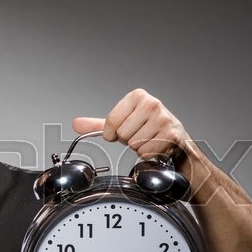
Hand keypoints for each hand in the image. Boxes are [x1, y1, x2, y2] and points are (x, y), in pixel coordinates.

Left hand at [72, 88, 189, 159]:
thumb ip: (97, 124)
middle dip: (128, 140)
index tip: (120, 132)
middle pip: (123, 134)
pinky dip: (149, 155)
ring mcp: (163, 118)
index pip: (111, 122)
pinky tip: (157, 147)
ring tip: (149, 140)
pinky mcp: (171, 134)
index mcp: (137, 96)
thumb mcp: (122, 123)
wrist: (175, 140)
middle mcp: (152, 103)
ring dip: (139, 148)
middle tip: (140, 136)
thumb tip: (76, 124)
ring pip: (134, 144)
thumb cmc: (146, 130)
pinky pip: (147, 153)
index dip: (112, 133)